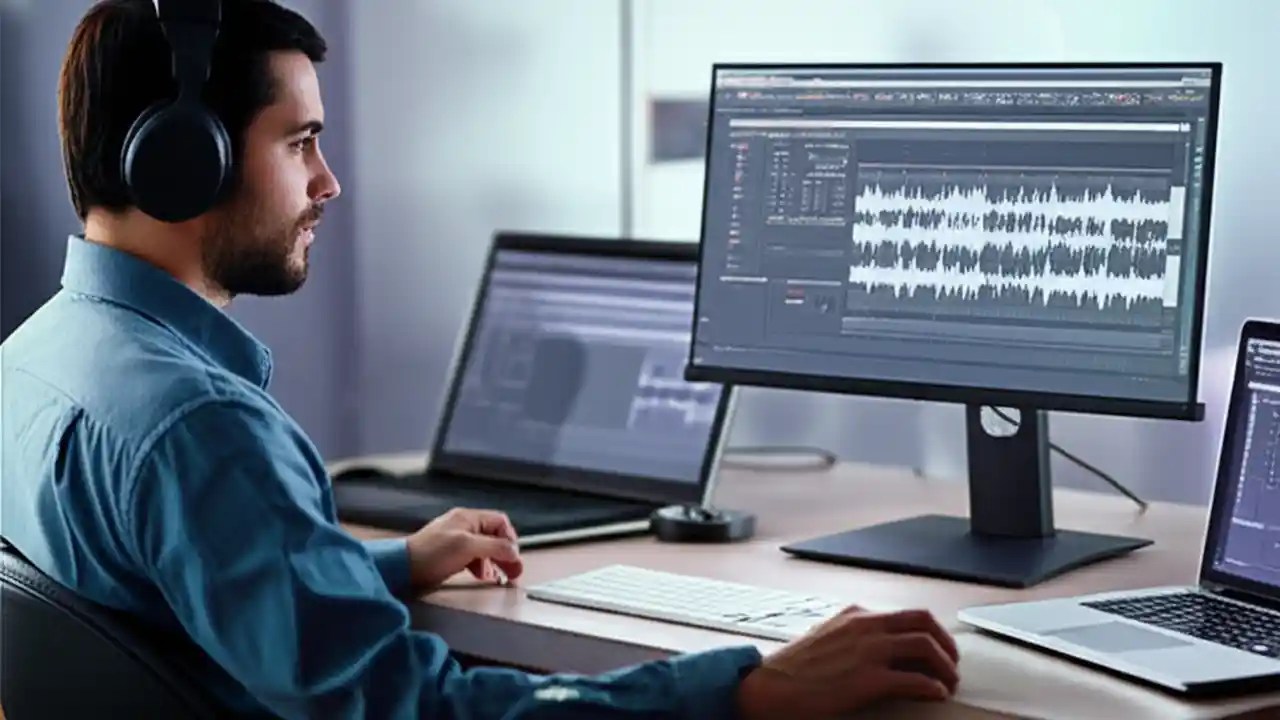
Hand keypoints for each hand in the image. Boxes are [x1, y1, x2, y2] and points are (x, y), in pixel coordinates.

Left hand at [405, 508, 523, 592]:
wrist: (402, 568)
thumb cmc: (432, 553)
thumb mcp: (467, 547)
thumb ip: (494, 546)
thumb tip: (514, 551)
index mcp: (468, 518)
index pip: (500, 522)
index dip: (510, 538)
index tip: (513, 556)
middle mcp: (464, 526)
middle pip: (494, 536)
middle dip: (505, 553)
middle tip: (513, 572)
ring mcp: (456, 540)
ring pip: (484, 548)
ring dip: (493, 562)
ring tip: (496, 577)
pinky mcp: (449, 554)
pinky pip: (472, 557)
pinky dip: (480, 566)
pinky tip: (480, 576)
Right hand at [736, 607, 959, 719]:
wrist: (770, 687)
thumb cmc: (794, 669)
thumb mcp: (828, 639)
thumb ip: (855, 637)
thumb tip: (884, 650)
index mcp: (856, 616)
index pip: (907, 614)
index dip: (931, 632)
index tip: (939, 648)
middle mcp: (865, 626)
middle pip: (923, 622)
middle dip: (946, 644)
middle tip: (951, 664)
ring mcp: (868, 651)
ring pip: (925, 646)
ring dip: (945, 666)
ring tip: (948, 683)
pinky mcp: (868, 679)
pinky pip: (915, 680)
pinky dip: (932, 687)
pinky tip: (935, 695)